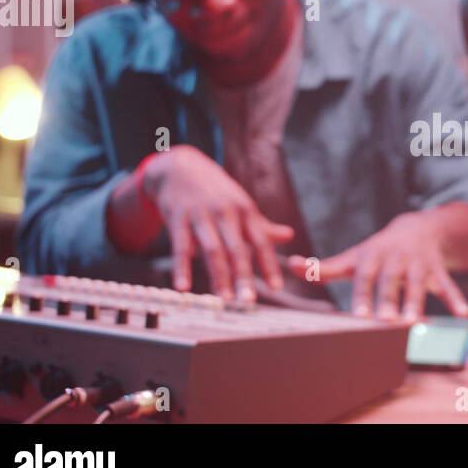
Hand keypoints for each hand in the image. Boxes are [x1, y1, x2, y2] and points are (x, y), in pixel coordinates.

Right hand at [143, 145, 293, 302]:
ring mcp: (201, 215)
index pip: (260, 241)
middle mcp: (226, 213)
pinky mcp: (178, 218)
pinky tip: (182, 288)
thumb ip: (262, 225)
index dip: (268, 264)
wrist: (180, 166)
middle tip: (248, 301)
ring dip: (218, 276)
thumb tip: (289, 236)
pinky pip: (180, 247)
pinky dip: (181, 268)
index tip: (276, 287)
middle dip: (243, 276)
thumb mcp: (241, 203)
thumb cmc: (215, 192)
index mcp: (245, 211)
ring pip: (212, 249)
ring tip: (223, 299)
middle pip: (237, 248)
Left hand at [287, 211, 467, 321]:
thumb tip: (290, 265)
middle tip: (386, 322)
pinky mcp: (439, 271)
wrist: (417, 227)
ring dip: (419, 302)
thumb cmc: (378, 250)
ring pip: (420, 284)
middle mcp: (397, 258)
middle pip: (393, 281)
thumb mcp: (354, 257)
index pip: (365, 276)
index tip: (358, 315)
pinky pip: (450, 285)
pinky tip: (465, 315)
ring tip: (416, 323)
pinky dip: (457, 299)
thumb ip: (324, 267)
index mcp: (373, 256)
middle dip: (390, 299)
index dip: (362, 294)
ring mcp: (420, 264)